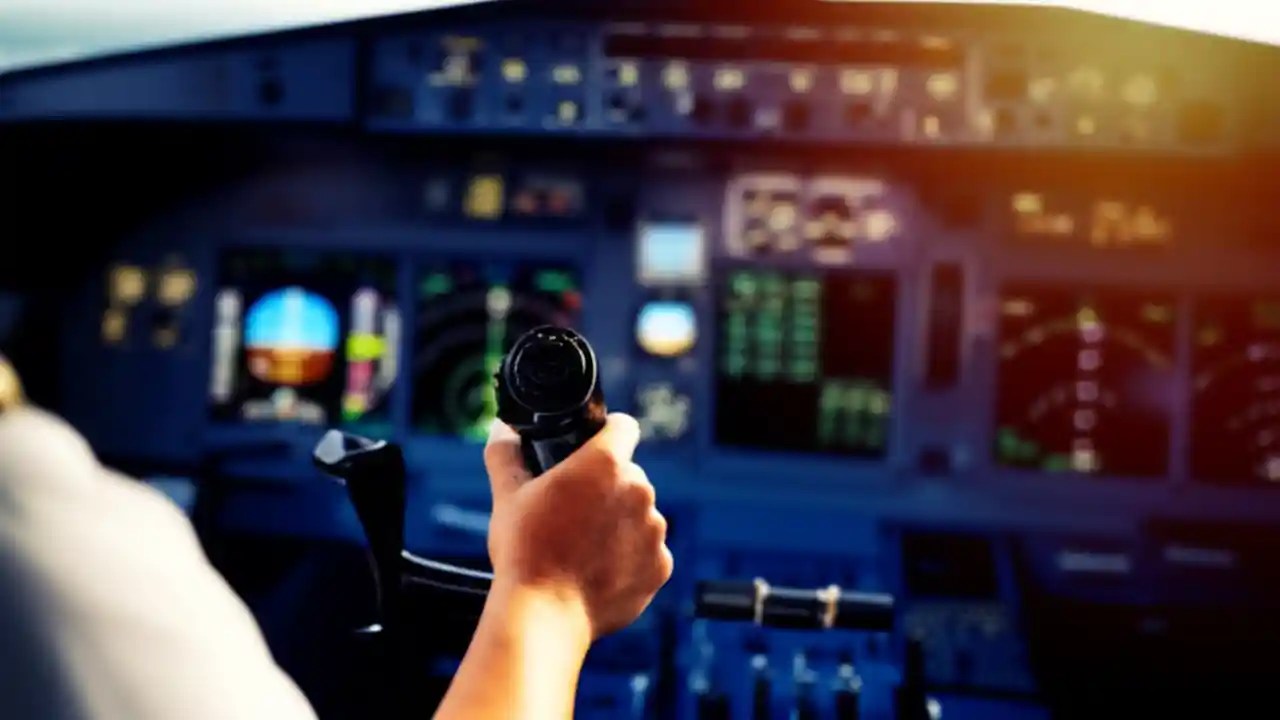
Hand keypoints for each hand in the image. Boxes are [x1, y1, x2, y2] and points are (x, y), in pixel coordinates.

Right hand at [484, 413, 673, 638]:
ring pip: (640, 514)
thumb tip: (501, 429)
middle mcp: (639, 491)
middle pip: (629, 475)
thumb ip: (506, 453)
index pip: (623, 427)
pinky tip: (599, 571)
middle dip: (607, 487)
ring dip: (620, 522)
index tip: (593, 448)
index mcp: (606, 464)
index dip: (608, 433)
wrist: (544, 615)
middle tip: (574, 511)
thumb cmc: (525, 551)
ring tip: (584, 547)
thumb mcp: (508, 496)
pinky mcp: (661, 566)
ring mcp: (654, 531)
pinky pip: (648, 551)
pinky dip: (630, 558)